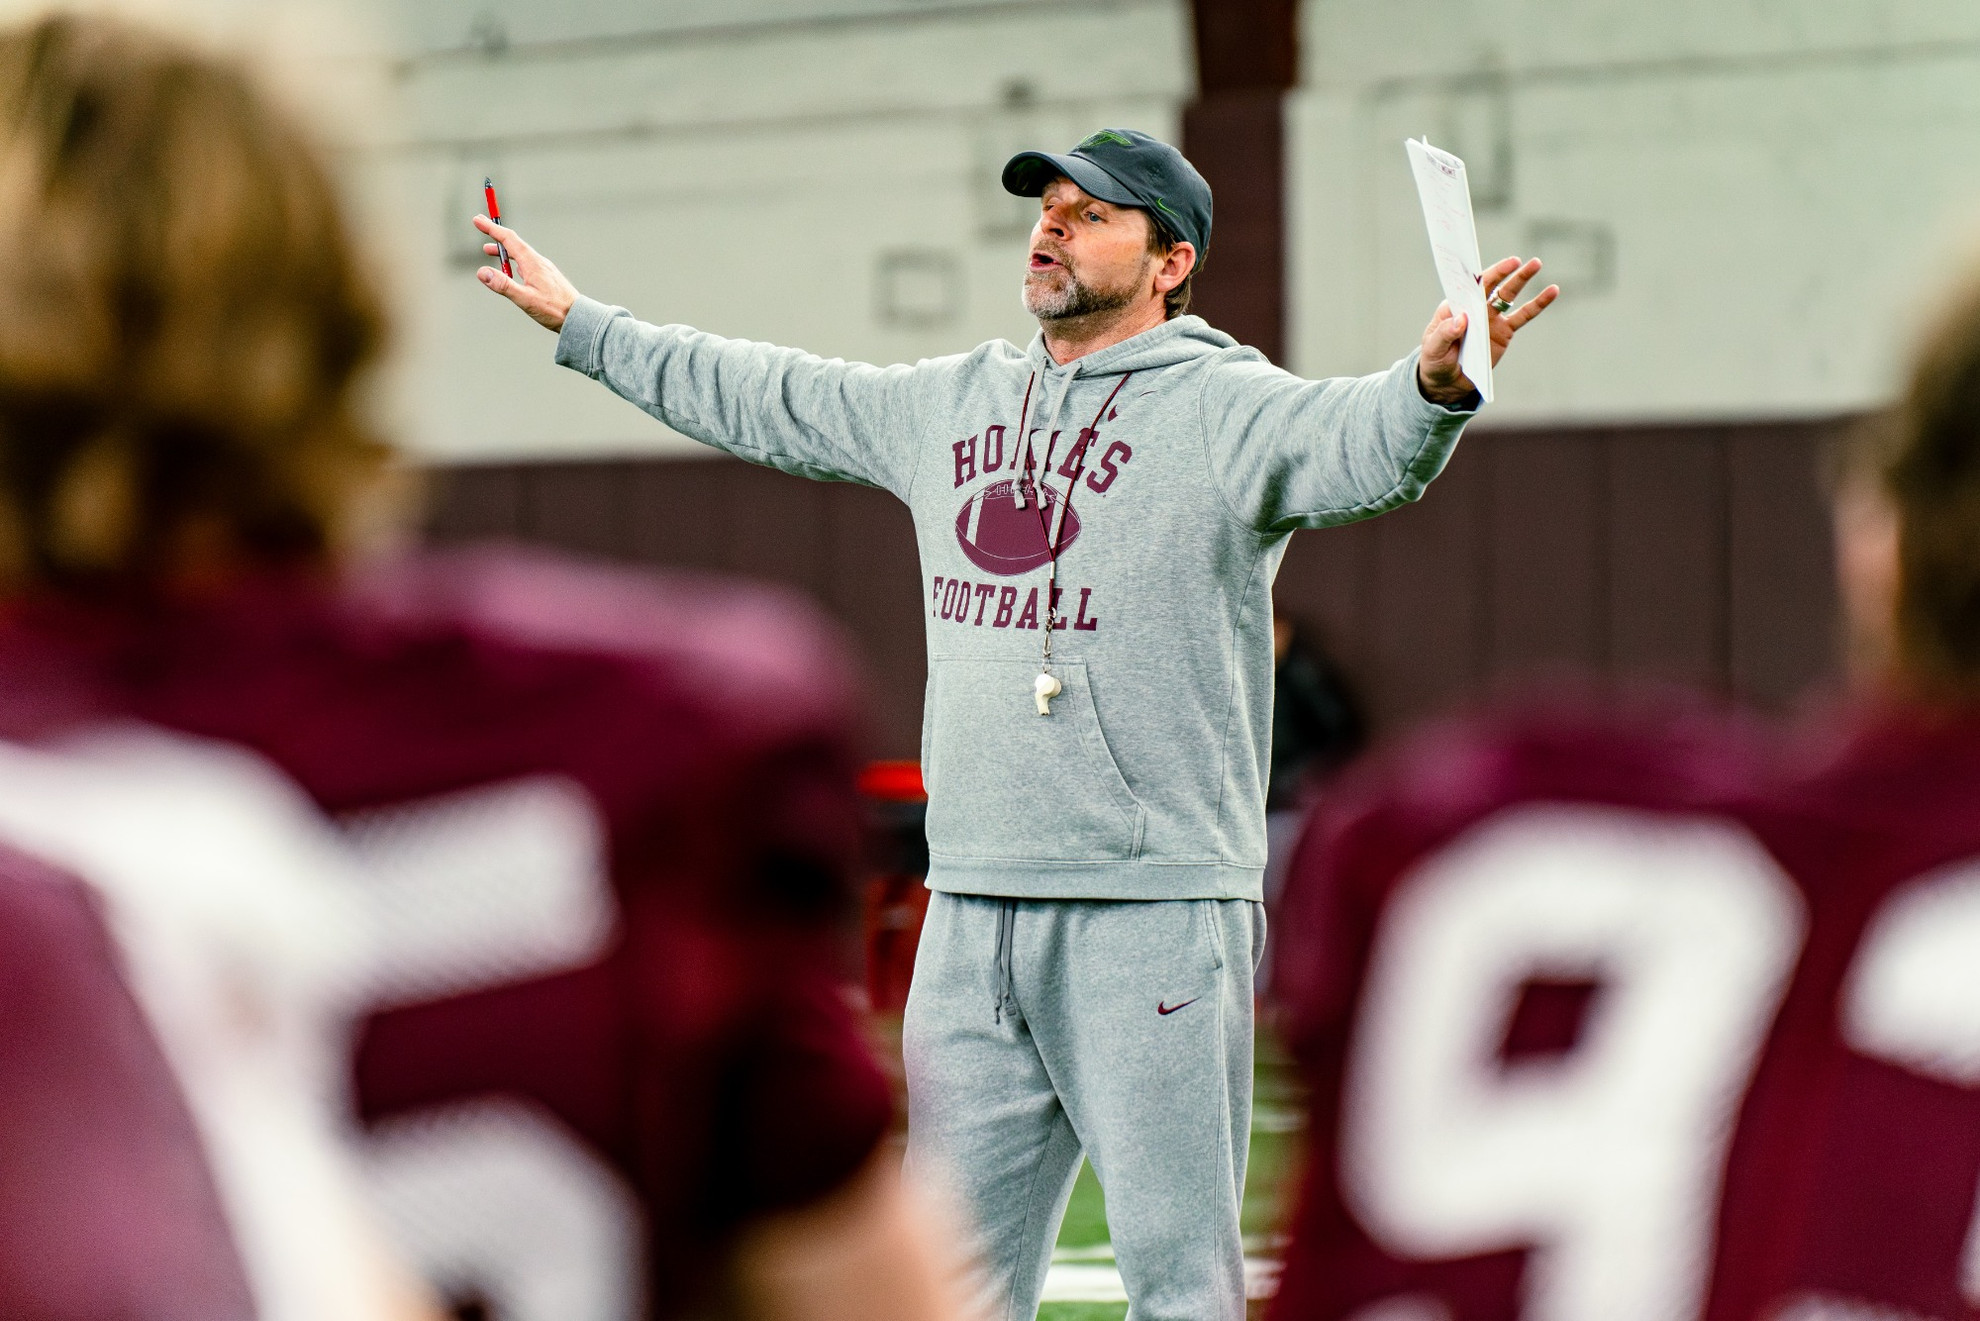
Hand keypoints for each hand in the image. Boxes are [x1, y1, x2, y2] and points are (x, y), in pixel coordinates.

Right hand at [473, 214, 578, 331]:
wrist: (578, 317)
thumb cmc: (554, 310)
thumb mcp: (525, 299)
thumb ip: (503, 285)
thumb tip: (482, 272)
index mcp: (532, 263)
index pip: (509, 239)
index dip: (492, 228)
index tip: (478, 220)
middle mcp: (538, 261)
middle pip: (514, 243)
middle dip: (496, 234)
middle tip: (481, 226)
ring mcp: (544, 268)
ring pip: (520, 253)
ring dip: (503, 250)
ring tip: (488, 251)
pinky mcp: (547, 276)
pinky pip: (527, 262)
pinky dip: (514, 260)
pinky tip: (512, 269)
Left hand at [1417, 255, 1559, 404]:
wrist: (1448, 382)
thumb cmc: (1435, 361)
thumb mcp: (1433, 349)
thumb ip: (1445, 333)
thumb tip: (1463, 319)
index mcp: (1455, 306)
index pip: (1467, 286)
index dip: (1477, 274)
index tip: (1485, 264)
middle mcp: (1475, 307)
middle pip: (1490, 285)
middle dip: (1502, 272)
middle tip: (1516, 261)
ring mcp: (1491, 318)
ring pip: (1509, 295)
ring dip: (1522, 279)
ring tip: (1536, 263)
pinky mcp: (1504, 331)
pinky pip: (1524, 316)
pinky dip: (1538, 304)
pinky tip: (1552, 292)